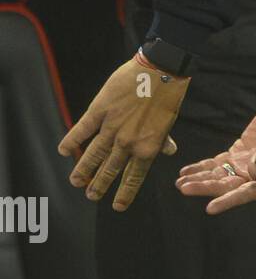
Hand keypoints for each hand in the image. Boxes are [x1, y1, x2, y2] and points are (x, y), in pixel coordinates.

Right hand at [58, 55, 188, 210]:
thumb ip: (163, 139)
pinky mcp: (100, 110)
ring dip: (83, 169)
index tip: (118, 206)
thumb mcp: (168, 121)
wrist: (160, 71)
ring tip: (76, 182)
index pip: (134, 176)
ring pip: (94, 154)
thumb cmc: (167, 95)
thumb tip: (169, 151)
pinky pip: (82, 129)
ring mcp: (112, 127)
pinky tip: (63, 151)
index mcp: (148, 147)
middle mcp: (128, 142)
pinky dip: (72, 140)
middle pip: (111, 169)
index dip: (126, 192)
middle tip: (92, 196)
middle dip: (100, 185)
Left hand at [174, 98, 255, 213]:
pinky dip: (202, 167)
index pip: (247, 194)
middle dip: (206, 187)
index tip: (210, 208)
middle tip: (185, 188)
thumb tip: (251, 172)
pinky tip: (186, 171)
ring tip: (180, 183)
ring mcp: (246, 166)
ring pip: (219, 176)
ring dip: (200, 179)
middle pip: (228, 186)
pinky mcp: (238, 154)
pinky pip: (217, 164)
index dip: (228, 201)